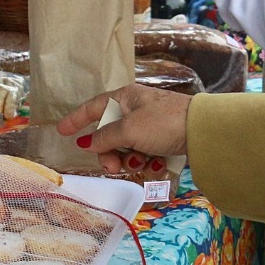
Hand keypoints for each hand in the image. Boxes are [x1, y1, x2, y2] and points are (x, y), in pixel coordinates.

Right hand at [55, 83, 191, 173]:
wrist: (203, 131)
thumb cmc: (164, 123)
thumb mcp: (129, 129)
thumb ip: (104, 138)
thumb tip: (87, 143)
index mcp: (125, 98)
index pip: (93, 107)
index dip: (76, 119)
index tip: (61, 131)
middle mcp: (136, 111)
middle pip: (110, 135)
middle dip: (110, 153)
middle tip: (114, 166)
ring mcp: (150, 127)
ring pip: (127, 149)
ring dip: (131, 160)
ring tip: (143, 164)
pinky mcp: (164, 142)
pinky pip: (145, 155)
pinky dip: (149, 163)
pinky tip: (159, 165)